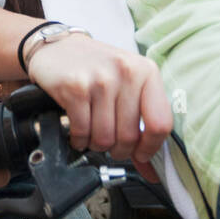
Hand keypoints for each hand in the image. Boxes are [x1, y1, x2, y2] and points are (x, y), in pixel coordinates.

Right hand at [25, 37, 172, 181]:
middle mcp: (127, 72)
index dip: (150, 147)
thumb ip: (142, 124)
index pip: (161, 123)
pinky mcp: (75, 87)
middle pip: (129, 137)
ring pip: (105, 138)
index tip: (140, 153)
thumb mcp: (127, 86)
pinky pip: (82, 132)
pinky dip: (79, 139)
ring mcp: (101, 79)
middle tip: (109, 142)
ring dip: (96, 144)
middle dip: (118, 150)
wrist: (59, 47)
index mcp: (147, 72)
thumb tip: (151, 171)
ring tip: (92, 131)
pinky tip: (78, 130)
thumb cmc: (97, 69)